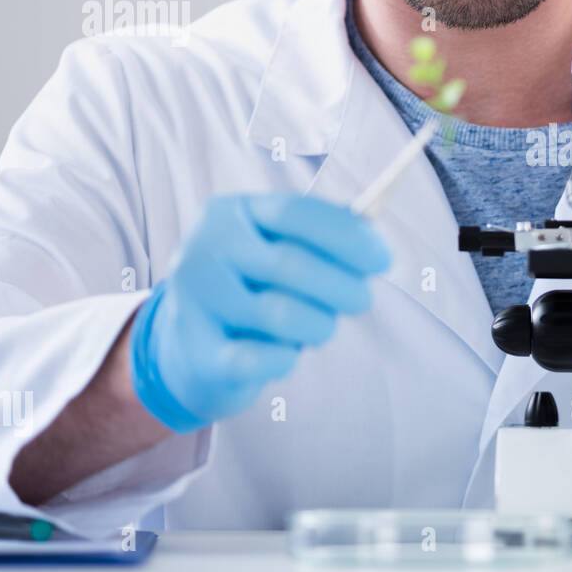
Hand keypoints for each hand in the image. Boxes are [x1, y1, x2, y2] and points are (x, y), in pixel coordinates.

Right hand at [129, 193, 390, 431]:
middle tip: (361, 300)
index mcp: (228, 213)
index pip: (295, 212)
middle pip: (293, 265)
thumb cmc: (251, 290)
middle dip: (344, 287)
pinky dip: (287, 359)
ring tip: (319, 328)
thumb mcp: (275, 251)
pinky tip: (284, 354)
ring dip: (319, 326)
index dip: (347, 236)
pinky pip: (265, 358)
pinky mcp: (197, 352)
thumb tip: (372, 235)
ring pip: (283, 314)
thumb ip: (320, 237)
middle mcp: (203, 250)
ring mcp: (194, 300)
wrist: (186, 350)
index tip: (385, 259)